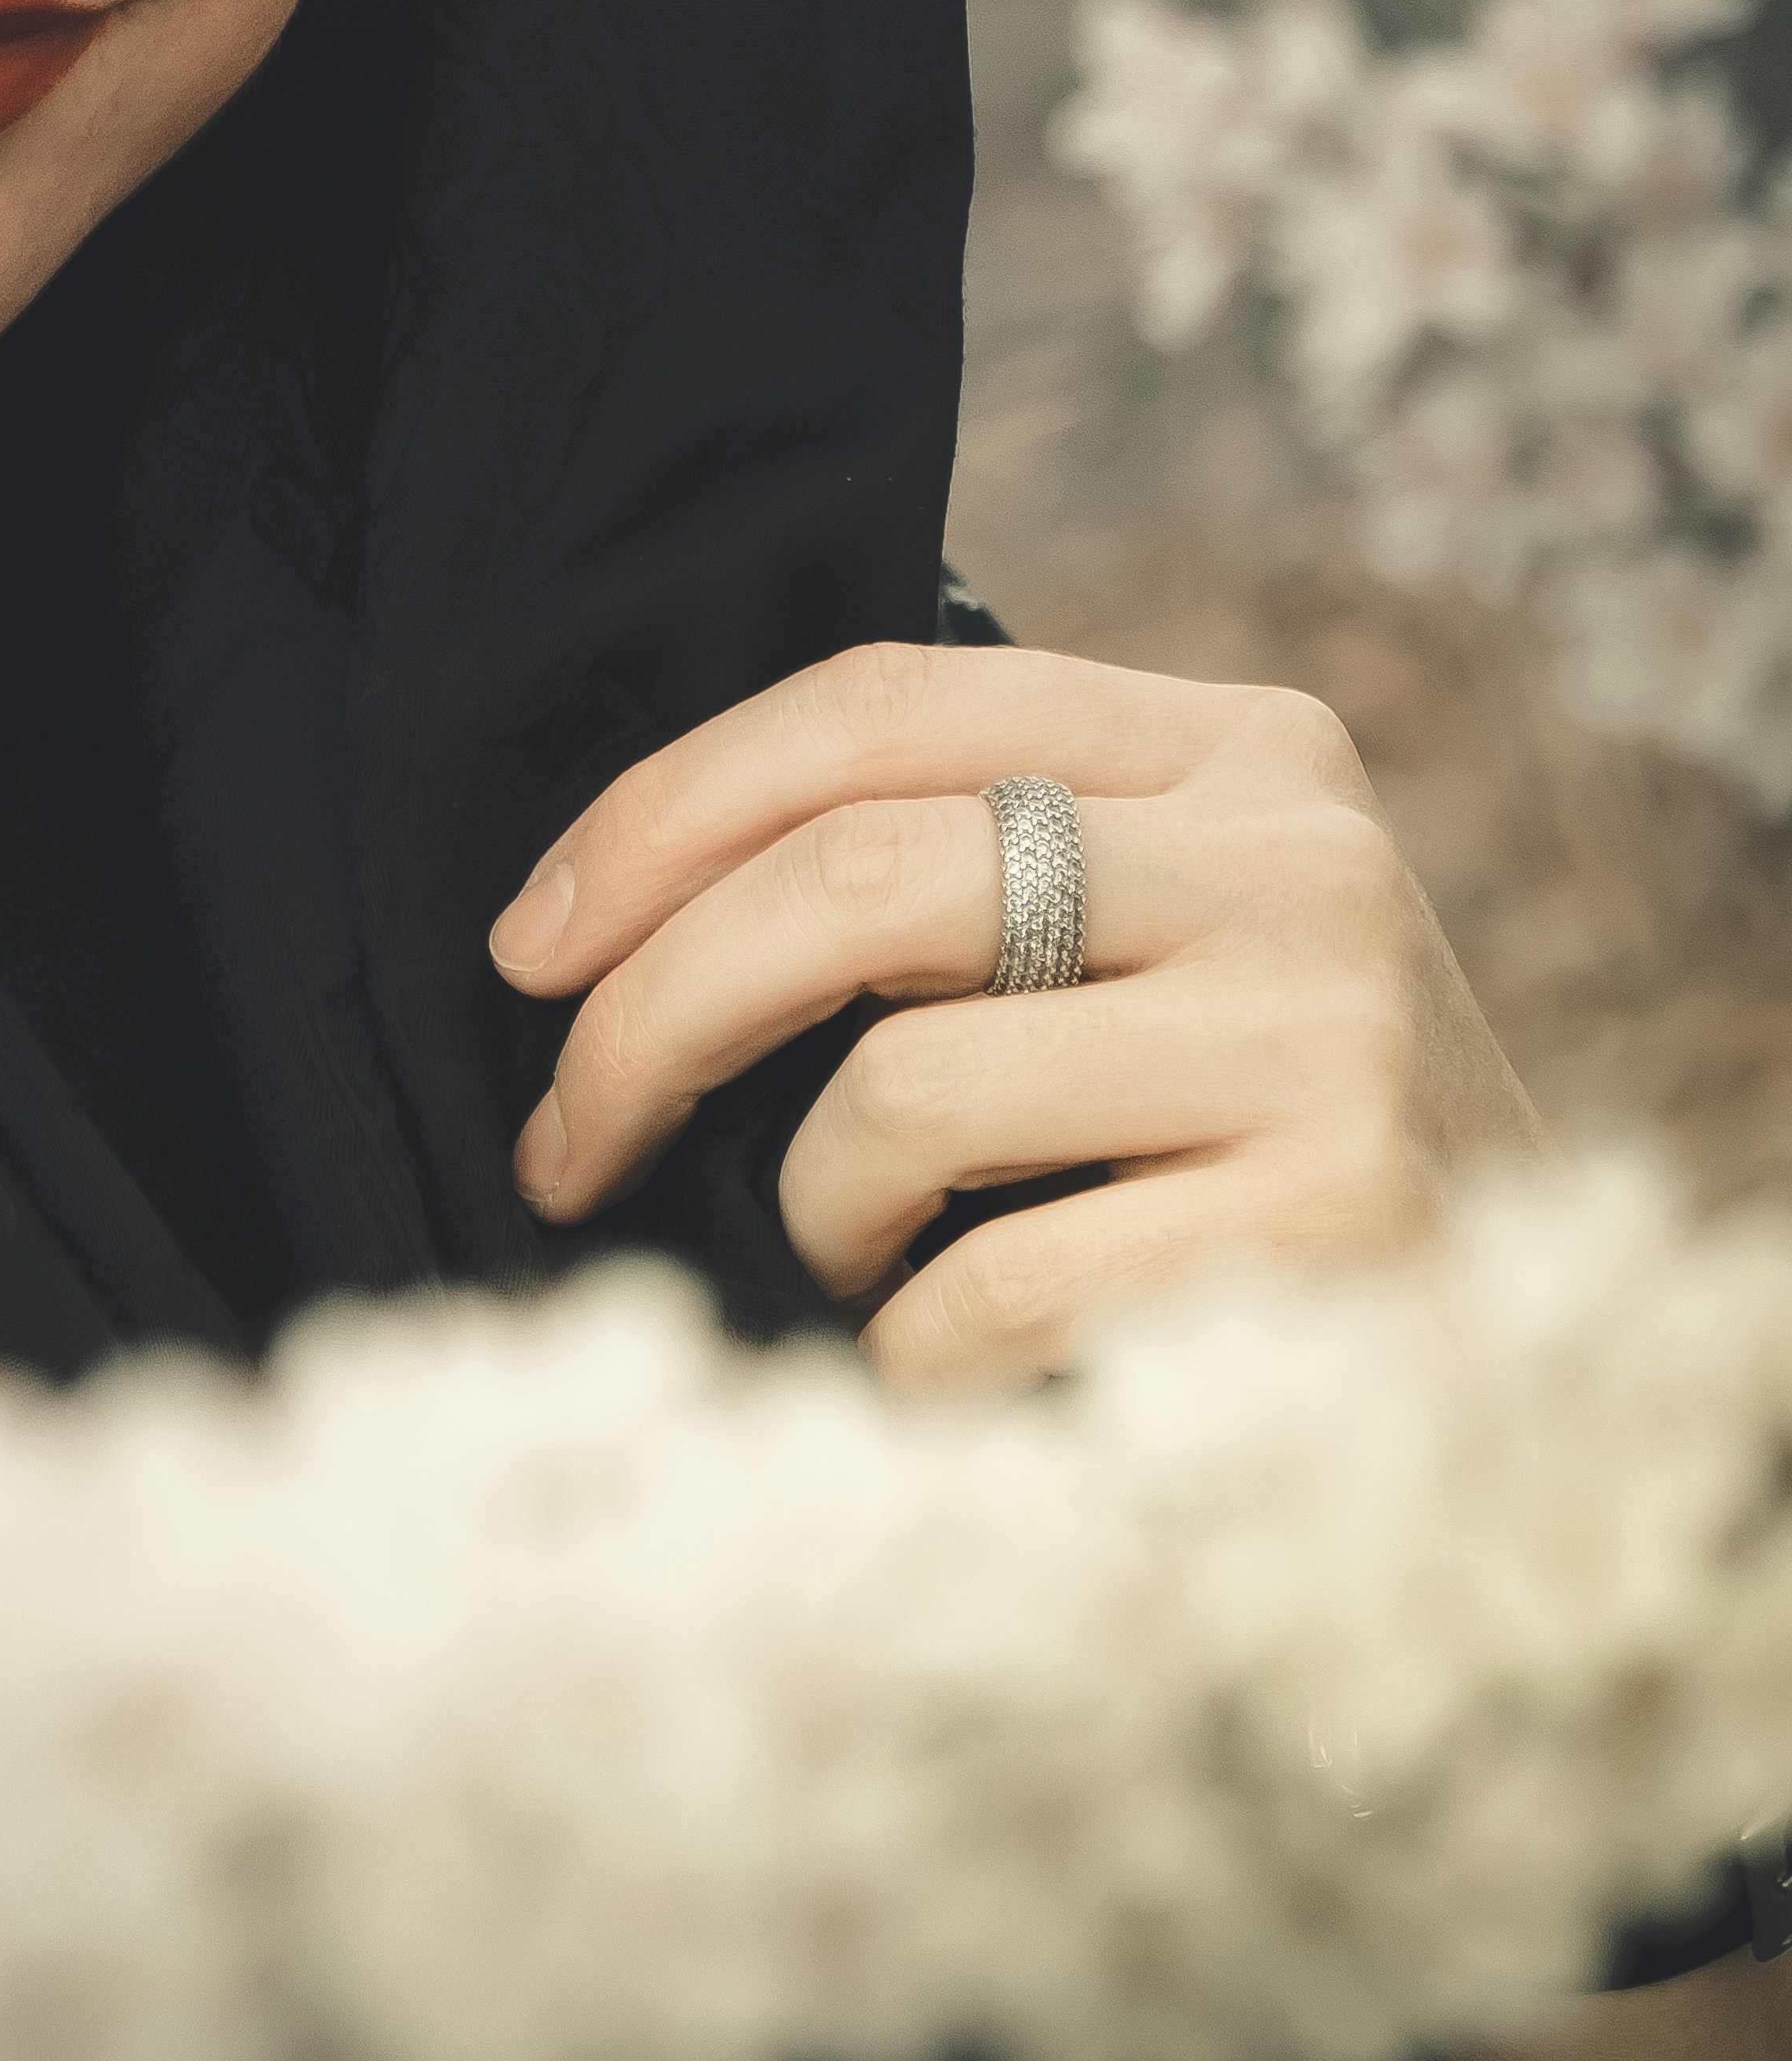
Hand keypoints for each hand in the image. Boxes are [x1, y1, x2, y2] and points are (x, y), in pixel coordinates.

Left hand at [486, 637, 1548, 1391]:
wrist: (1529, 1360)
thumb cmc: (1262, 1135)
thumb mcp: (1160, 932)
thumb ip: (980, 863)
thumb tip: (627, 906)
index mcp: (1234, 743)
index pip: (882, 700)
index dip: (664, 809)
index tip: (529, 941)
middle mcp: (1294, 855)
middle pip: (855, 878)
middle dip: (647, 1016)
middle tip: (561, 1140)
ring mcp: (1327, 1033)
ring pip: (902, 1090)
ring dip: (809, 1207)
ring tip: (853, 1258)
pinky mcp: (1337, 1228)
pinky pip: (992, 1288)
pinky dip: (908, 1348)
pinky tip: (940, 1358)